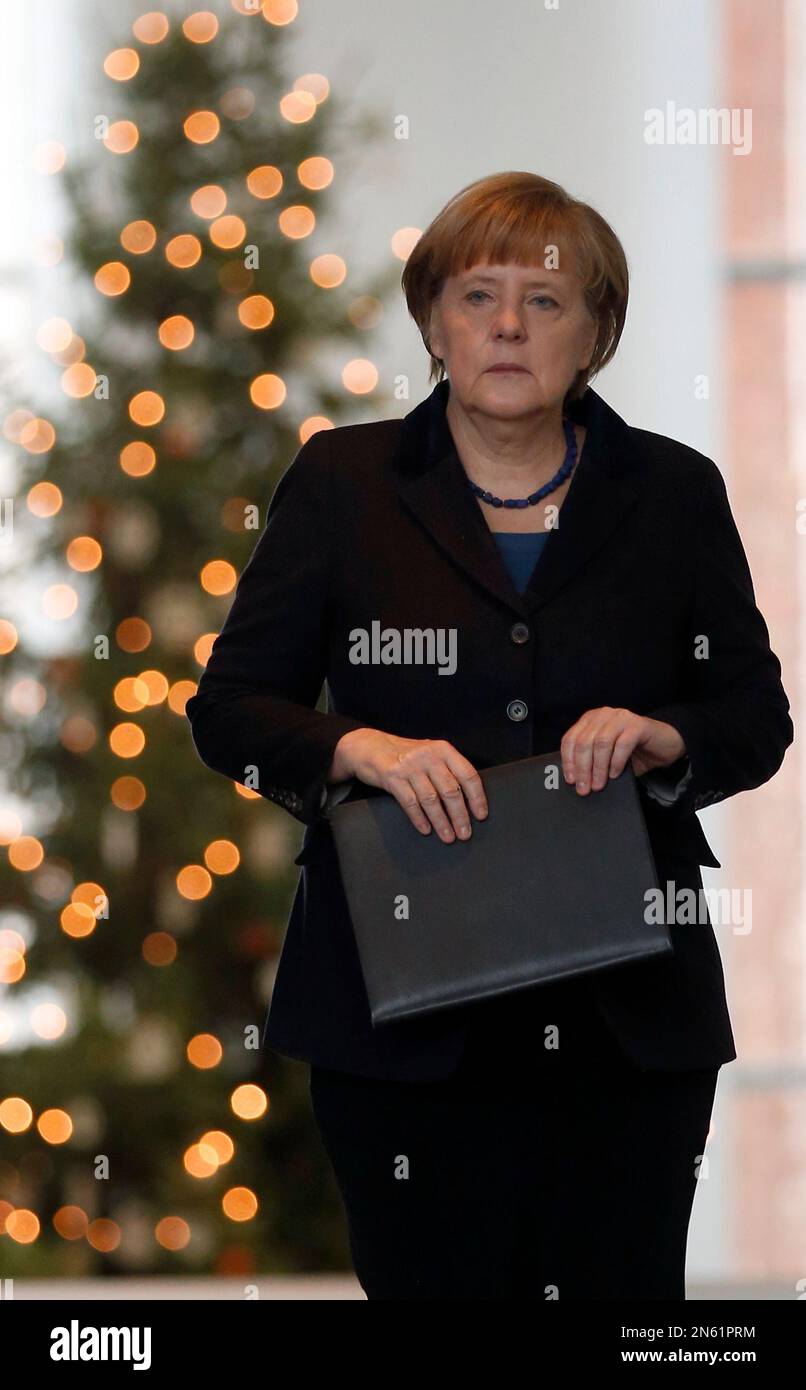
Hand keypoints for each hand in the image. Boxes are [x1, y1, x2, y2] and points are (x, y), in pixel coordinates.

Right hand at [329, 728, 487, 839]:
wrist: (370, 747)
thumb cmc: (406, 755)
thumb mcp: (430, 755)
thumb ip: (447, 770)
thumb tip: (469, 801)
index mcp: (443, 750)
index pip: (467, 775)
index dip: (477, 797)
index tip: (481, 815)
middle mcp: (428, 756)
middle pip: (450, 790)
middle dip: (460, 816)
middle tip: (465, 834)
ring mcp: (410, 766)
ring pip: (431, 799)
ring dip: (441, 822)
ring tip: (448, 837)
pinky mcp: (392, 777)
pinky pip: (410, 802)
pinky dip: (419, 819)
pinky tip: (426, 830)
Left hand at [560, 707, 685, 794]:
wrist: (664, 745)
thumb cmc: (633, 752)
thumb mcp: (606, 757)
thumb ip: (592, 762)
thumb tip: (578, 782)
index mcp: (590, 720)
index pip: (570, 739)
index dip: (568, 761)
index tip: (570, 780)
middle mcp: (603, 715)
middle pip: (584, 742)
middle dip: (582, 768)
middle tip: (584, 788)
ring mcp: (621, 717)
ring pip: (601, 743)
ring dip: (598, 768)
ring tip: (598, 785)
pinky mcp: (638, 724)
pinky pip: (622, 744)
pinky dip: (616, 762)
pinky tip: (615, 774)